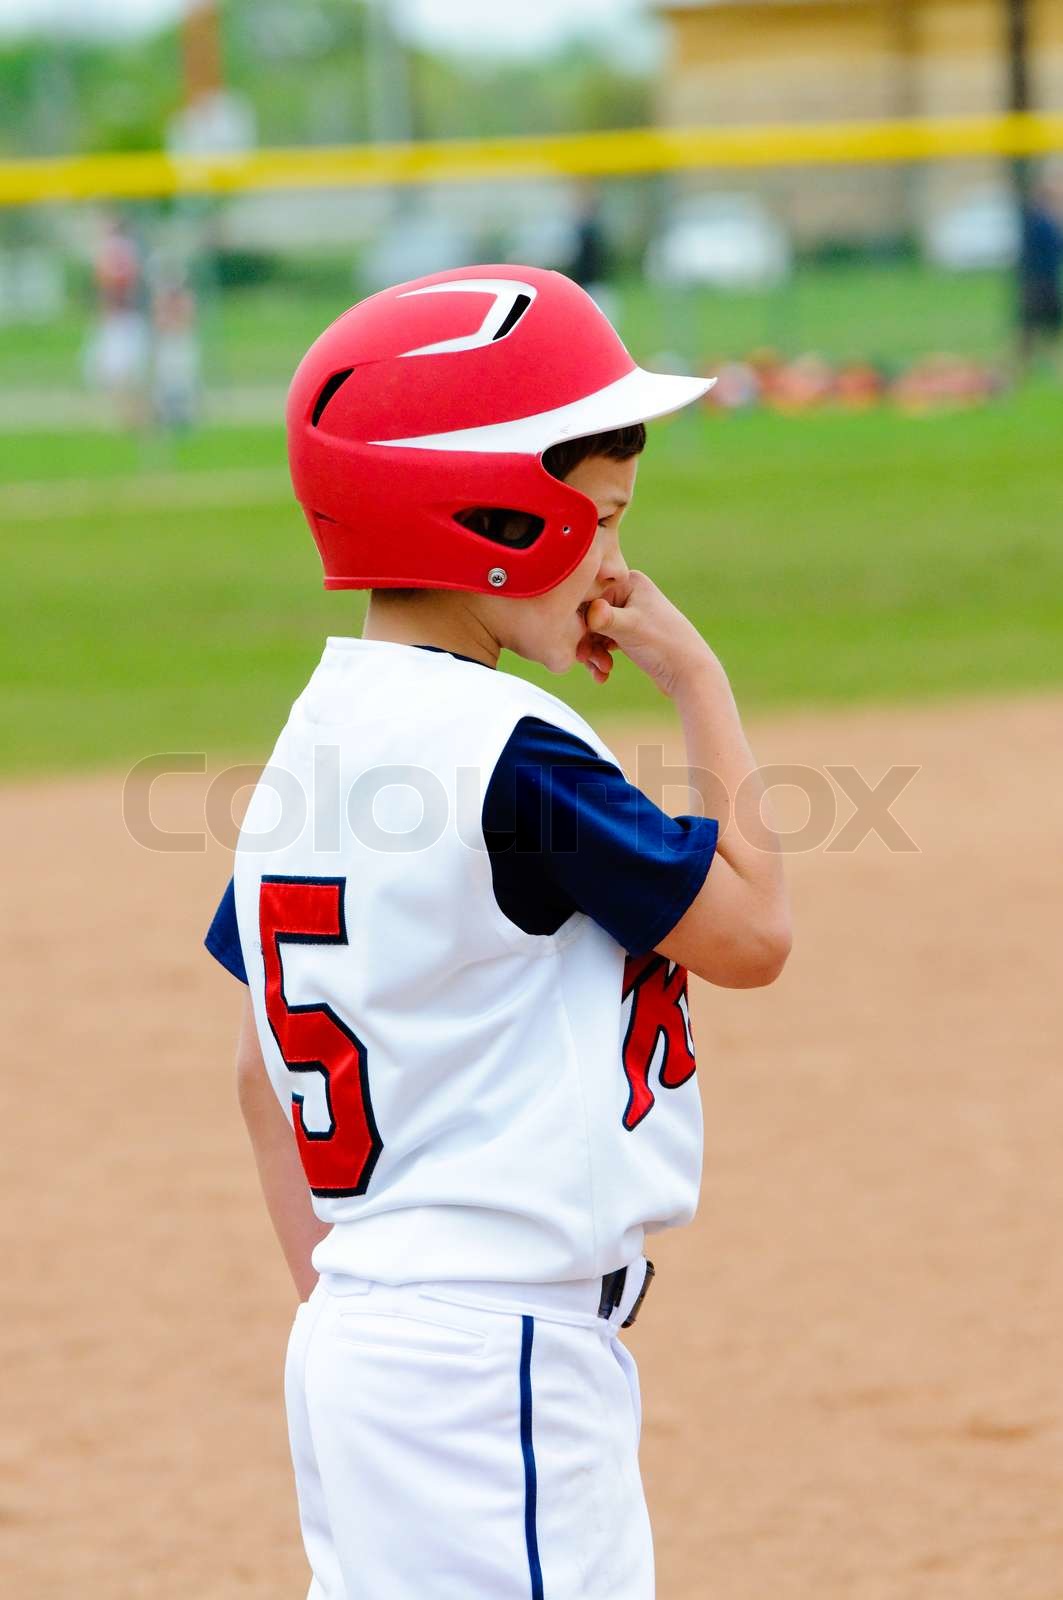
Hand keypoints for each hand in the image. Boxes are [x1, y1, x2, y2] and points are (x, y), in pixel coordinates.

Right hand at [577, 570, 715, 697]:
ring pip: (594, 632)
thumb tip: (586, 610)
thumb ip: (603, 617)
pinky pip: (604, 644)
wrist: (690, 674)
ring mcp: (630, 614)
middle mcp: (629, 594)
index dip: (578, 619)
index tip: (576, 641)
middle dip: (586, 641)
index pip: (589, 595)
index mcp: (629, 582)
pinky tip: (603, 675)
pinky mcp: (631, 634)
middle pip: (589, 615)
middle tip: (585, 660)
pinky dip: (601, 659)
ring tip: (602, 670)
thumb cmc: (663, 645)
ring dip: (593, 653)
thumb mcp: (630, 627)